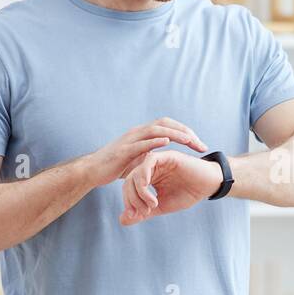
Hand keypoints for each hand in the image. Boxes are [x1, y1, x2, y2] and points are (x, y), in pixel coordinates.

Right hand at [88, 117, 207, 185]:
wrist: (92, 171)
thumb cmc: (114, 166)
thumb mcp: (137, 159)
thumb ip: (149, 155)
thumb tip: (163, 158)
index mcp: (142, 133)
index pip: (167, 125)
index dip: (185, 131)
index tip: (199, 144)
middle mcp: (137, 132)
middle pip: (166, 123)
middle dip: (186, 132)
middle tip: (201, 145)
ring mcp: (130, 140)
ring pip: (156, 130)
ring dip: (175, 134)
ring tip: (190, 141)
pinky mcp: (124, 151)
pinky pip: (142, 143)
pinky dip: (155, 140)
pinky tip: (167, 142)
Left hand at [120, 150, 223, 225]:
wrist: (208, 186)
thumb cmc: (188, 194)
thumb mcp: (162, 206)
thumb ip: (143, 212)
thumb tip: (122, 221)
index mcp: (148, 178)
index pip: (128, 189)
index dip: (129, 203)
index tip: (138, 216)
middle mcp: (150, 168)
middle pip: (128, 181)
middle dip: (133, 199)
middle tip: (145, 211)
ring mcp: (157, 161)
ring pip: (136, 173)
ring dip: (139, 191)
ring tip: (152, 204)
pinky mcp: (165, 156)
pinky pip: (148, 162)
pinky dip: (144, 176)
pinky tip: (151, 191)